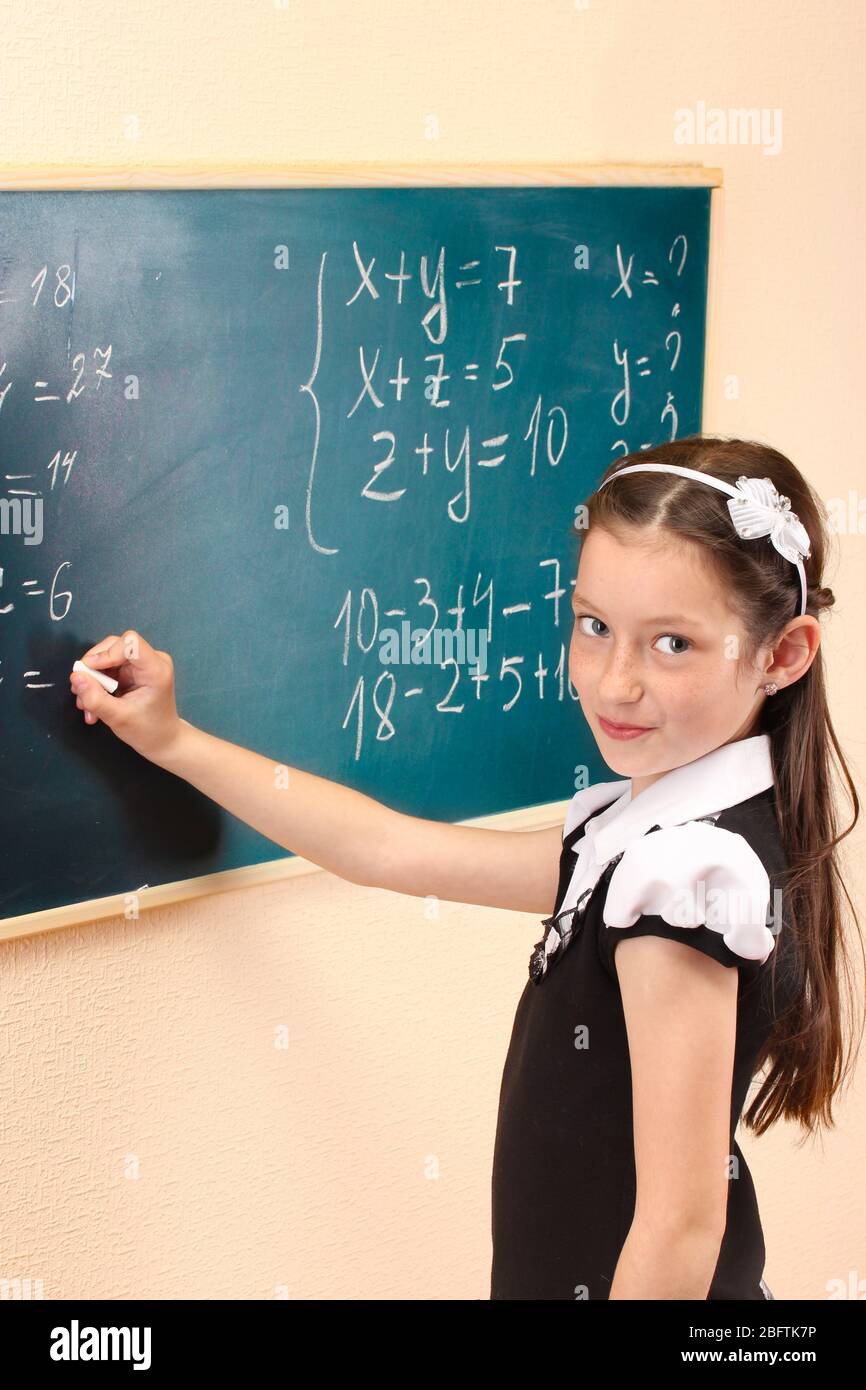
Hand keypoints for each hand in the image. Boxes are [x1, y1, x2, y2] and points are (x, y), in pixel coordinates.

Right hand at [69, 629, 182, 766]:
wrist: (161, 740)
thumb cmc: (146, 731)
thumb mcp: (117, 718)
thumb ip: (95, 698)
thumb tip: (75, 676)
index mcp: (155, 669)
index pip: (130, 642)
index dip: (106, 653)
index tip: (88, 672)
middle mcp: (150, 660)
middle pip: (113, 646)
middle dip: (93, 667)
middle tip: (80, 691)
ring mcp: (140, 664)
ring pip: (106, 657)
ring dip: (91, 679)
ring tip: (85, 704)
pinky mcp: (131, 671)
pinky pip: (107, 668)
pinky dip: (96, 684)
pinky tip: (92, 704)